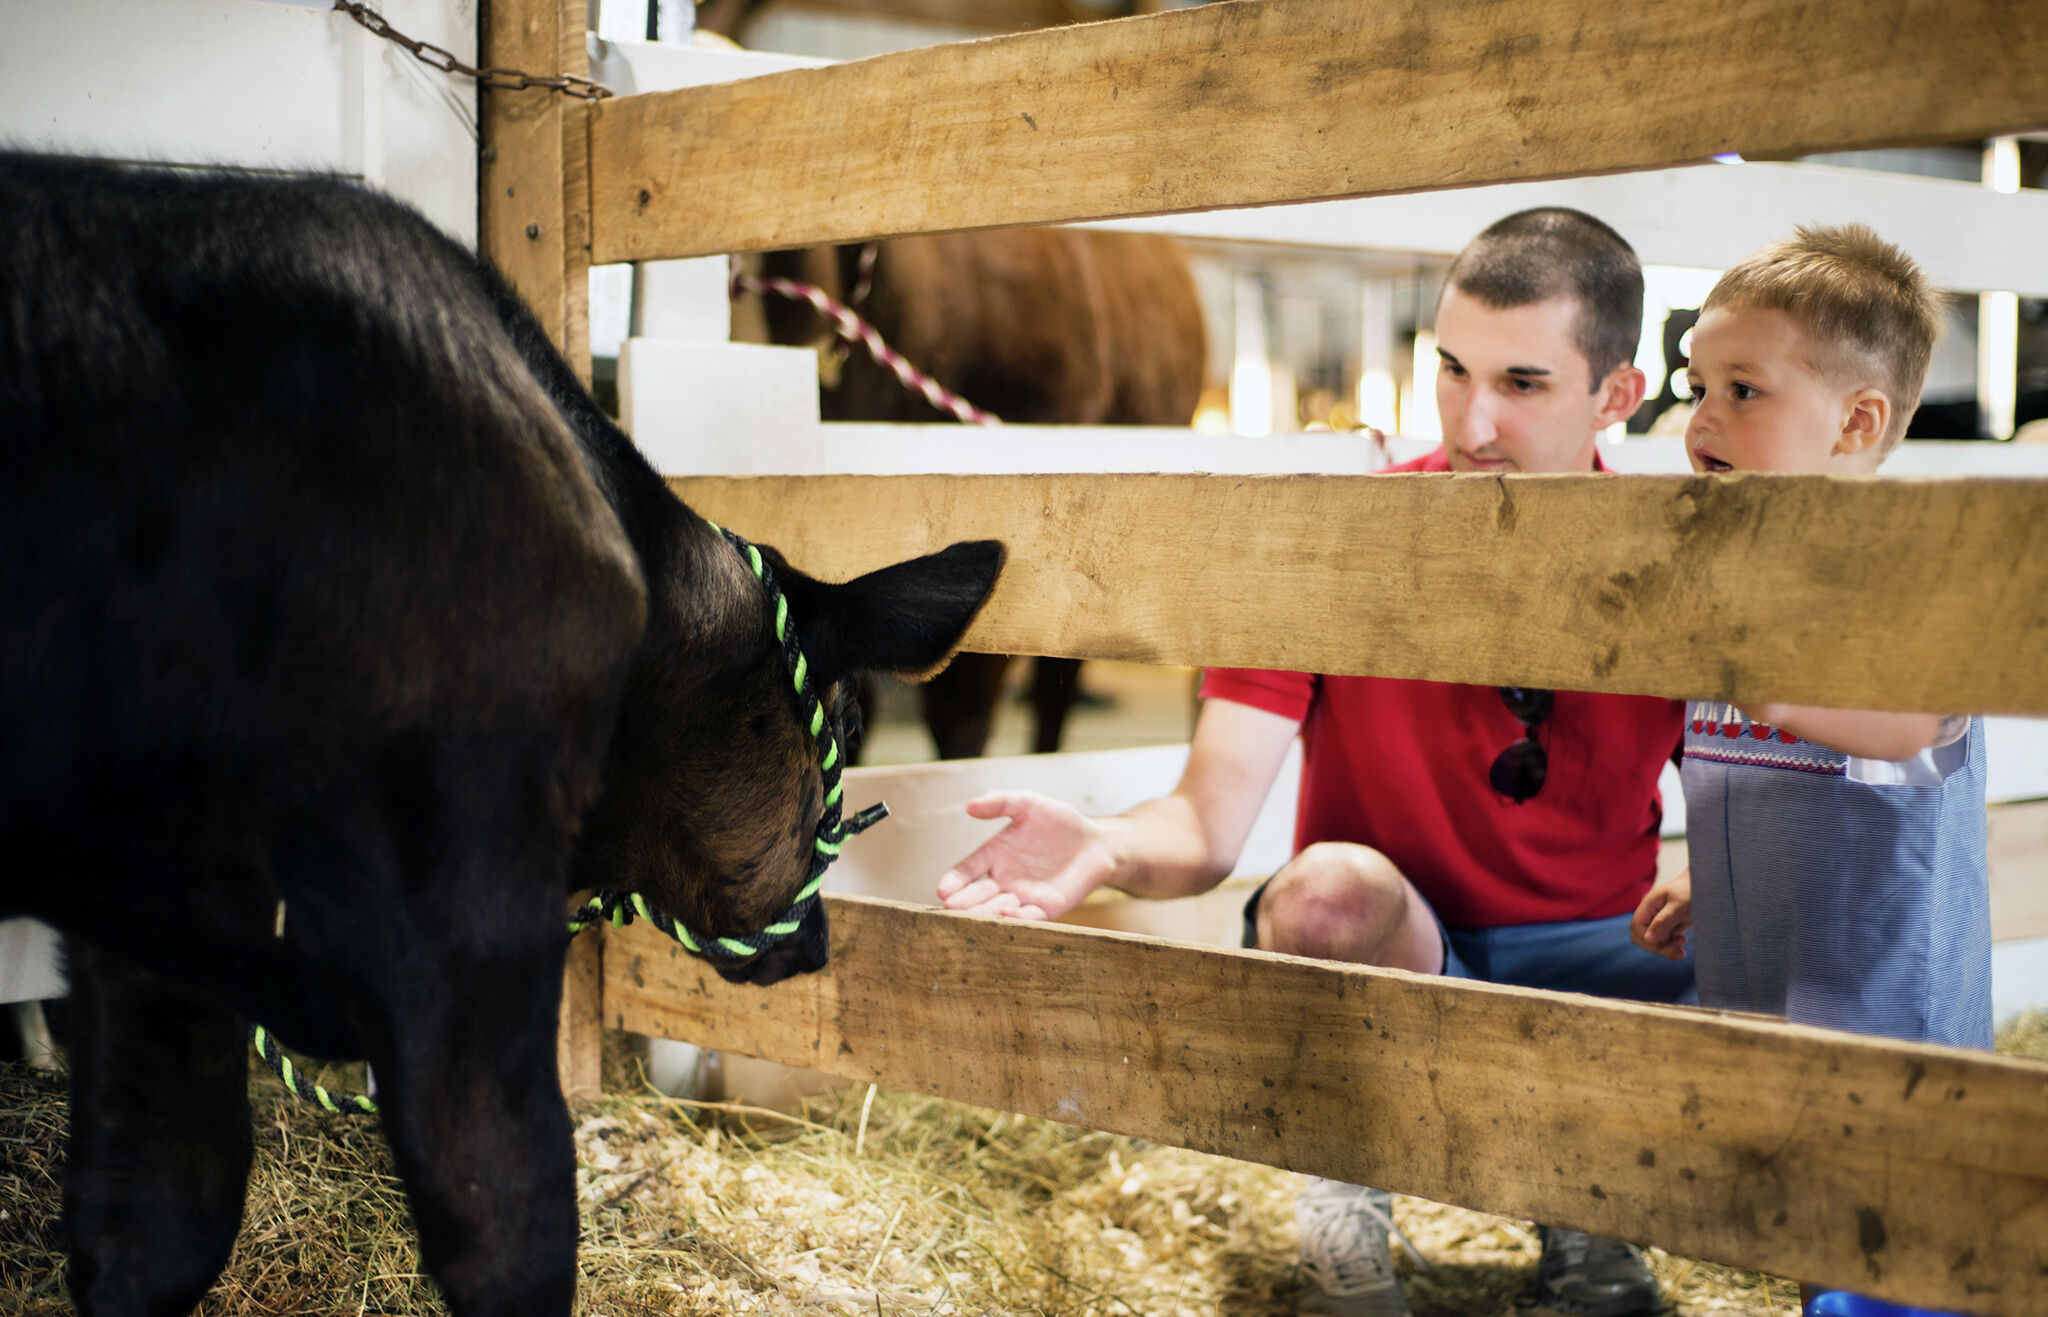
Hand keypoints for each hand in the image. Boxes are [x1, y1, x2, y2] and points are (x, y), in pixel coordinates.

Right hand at [936, 791, 1114, 920]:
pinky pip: (1028, 916)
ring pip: (998, 908)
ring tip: (971, 916)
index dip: (955, 880)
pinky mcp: (1045, 909)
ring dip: (985, 913)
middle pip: (978, 894)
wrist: (1093, 842)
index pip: (968, 870)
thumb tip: (970, 805)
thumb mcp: (1028, 804)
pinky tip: (1007, 913)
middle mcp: (1004, 879)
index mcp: (995, 855)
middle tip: (950, 908)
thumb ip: (1000, 802)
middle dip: (964, 902)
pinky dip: (1017, 918)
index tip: (942, 889)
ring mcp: (1023, 896)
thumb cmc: (1058, 822)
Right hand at [1630, 866, 1691, 960]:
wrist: (1707, 885)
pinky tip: (1683, 942)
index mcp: (1648, 905)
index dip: (1647, 938)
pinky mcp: (1670, 926)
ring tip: (1683, 942)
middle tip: (1678, 946)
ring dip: (1666, 947)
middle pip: (1642, 937)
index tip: (1666, 940)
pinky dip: (1672, 946)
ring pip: (1653, 941)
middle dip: (1657, 946)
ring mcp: (1660, 920)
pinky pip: (1664, 941)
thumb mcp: (1679, 906)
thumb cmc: (1692, 890)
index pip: (1637, 927)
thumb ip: (1663, 921)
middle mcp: (1651, 913)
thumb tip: (1648, 939)